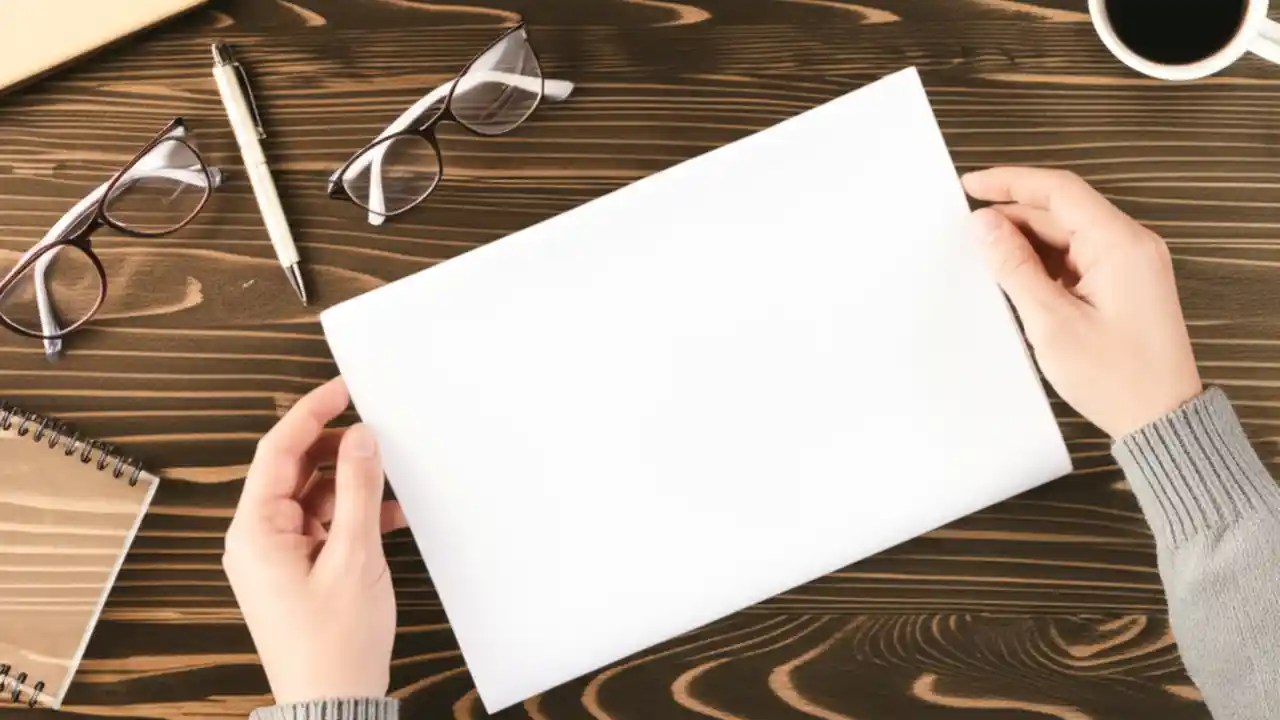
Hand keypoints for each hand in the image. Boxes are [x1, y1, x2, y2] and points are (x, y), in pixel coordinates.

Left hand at [223, 378, 406, 703]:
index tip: (342, 388)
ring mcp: (276, 556)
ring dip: (350, 484)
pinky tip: (388, 515)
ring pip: (312, 495)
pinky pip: (323, 524)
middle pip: (293, 469)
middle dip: (335, 447)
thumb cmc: (332, 645)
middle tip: (374, 428)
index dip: (311, 412)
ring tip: (388, 477)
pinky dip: (353, 514)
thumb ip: (359, 491)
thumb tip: (361, 438)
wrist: (332, 702)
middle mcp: (257, 539)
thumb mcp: (355, 557)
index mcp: (255, 531)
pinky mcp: (297, 570)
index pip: (278, 450)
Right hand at [962, 167, 1202, 437]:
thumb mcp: (1053, 322)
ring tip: (987, 258)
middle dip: (1013, 215)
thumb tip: (985, 225)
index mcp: (1122, 245)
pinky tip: (1017, 277)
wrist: (1161, 420)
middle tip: (969, 232)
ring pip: (1068, 234)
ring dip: (1027, 240)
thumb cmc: (1118, 379)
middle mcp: (1132, 245)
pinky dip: (1045, 261)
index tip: (972, 184)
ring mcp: (1131, 263)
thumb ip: (1015, 267)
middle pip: (1063, 210)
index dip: (1011, 181)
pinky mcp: (1125, 283)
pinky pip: (1078, 256)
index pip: (1060, 190)